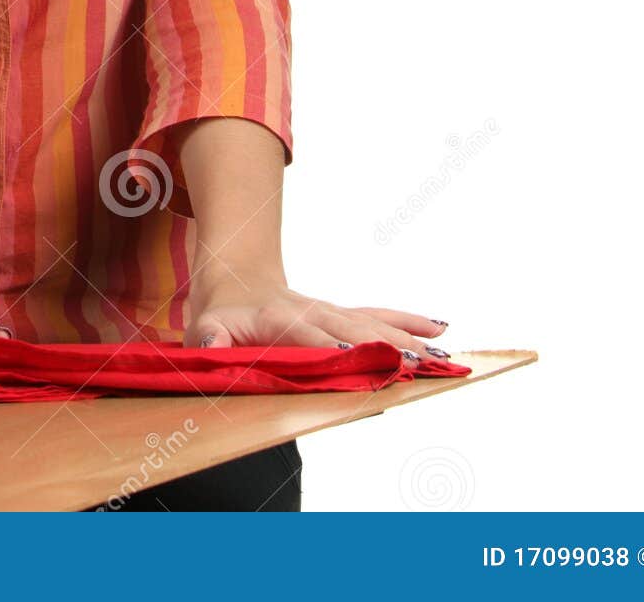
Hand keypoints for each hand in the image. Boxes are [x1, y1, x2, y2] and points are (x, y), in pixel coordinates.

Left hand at [187, 272, 448, 357]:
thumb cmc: (218, 314)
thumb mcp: (204, 328)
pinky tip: (438, 327)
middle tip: (414, 364)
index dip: (333, 349)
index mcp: (278, 319)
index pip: (310, 338)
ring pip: (371, 322)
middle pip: (352, 330)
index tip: (360, 357)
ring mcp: (329, 310)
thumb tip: (212, 350)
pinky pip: (377, 315)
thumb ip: (209, 340)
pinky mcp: (340, 314)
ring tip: (439, 354)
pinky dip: (406, 320)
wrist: (232, 279)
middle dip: (382, 346)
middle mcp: (310, 311)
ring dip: (404, 337)